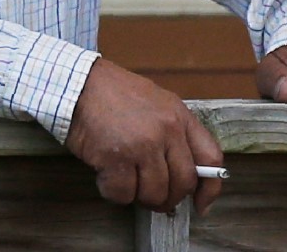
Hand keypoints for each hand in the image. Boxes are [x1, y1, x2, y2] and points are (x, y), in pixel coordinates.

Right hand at [64, 58, 223, 214]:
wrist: (75, 82)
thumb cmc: (111, 93)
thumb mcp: (155, 102)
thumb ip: (174, 132)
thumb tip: (183, 172)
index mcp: (179, 117)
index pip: (211, 159)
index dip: (209, 188)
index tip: (200, 204)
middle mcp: (165, 131)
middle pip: (182, 184)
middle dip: (167, 198)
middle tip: (152, 197)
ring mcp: (141, 146)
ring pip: (154, 194)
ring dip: (139, 196)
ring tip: (125, 181)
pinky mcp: (115, 158)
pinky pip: (123, 193)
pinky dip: (114, 192)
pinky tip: (106, 177)